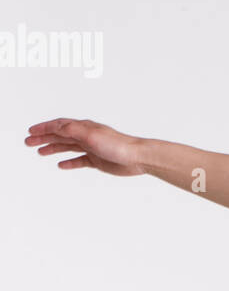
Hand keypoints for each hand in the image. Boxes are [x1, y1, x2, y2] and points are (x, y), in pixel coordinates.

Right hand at [25, 118, 146, 175]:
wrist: (137, 158)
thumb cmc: (117, 145)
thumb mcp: (90, 135)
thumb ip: (72, 130)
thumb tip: (56, 128)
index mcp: (82, 127)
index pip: (58, 126)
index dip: (43, 128)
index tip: (30, 132)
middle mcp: (85, 136)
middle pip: (59, 136)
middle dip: (43, 138)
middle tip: (28, 142)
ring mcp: (91, 148)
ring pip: (67, 147)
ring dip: (53, 149)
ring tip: (40, 152)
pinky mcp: (98, 161)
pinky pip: (79, 160)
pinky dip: (69, 162)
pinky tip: (61, 165)